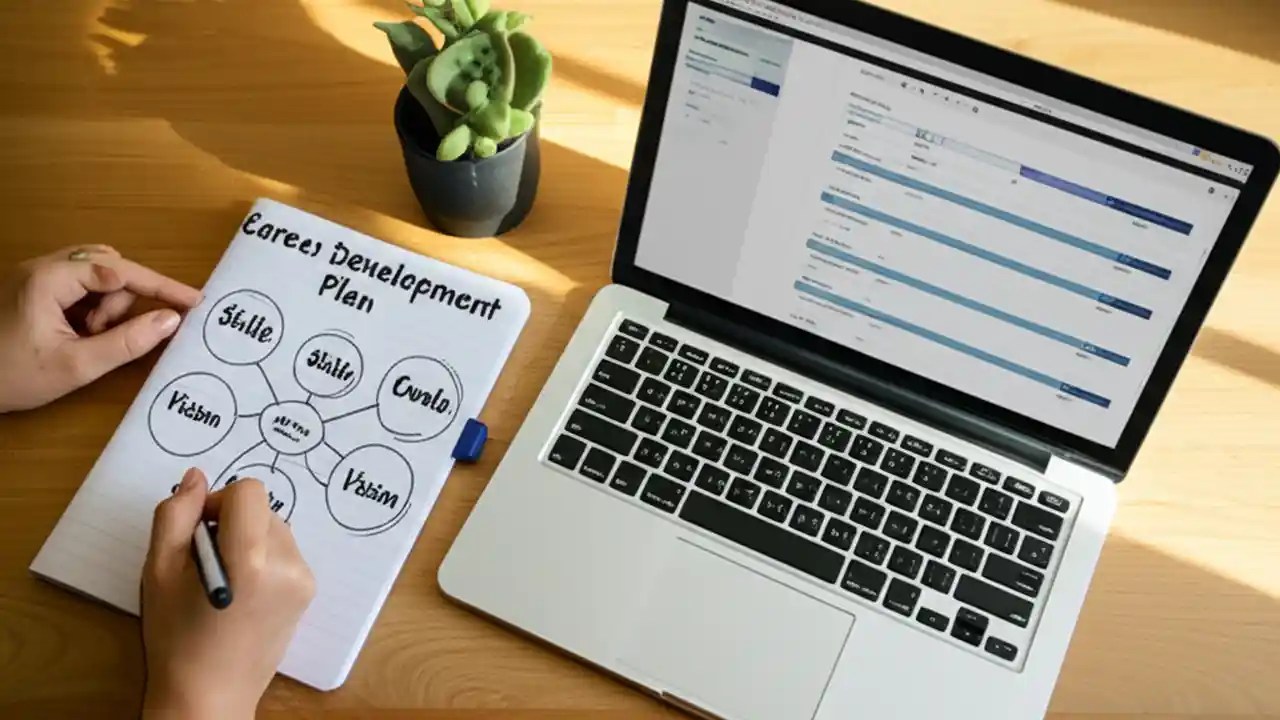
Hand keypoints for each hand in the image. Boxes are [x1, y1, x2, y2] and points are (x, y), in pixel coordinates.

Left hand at [0, 245, 201, 412]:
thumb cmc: (11, 376)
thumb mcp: (76, 366)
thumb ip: (127, 343)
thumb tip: (171, 320)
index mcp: (49, 279)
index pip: (121, 271)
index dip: (161, 286)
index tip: (194, 303)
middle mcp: (42, 266)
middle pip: (109, 267)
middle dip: (121, 302)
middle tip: (104, 336)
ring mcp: (35, 275)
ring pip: (96, 276)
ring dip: (106, 306)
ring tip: (87, 339)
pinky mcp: (32, 287)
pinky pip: (79, 285)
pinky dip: (90, 307)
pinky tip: (77, 334)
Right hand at [141, 469, 314, 719]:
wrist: (209, 696)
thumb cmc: (175, 637)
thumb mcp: (158, 571)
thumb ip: (175, 515)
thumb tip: (196, 477)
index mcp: (251, 560)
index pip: (249, 491)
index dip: (218, 502)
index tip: (199, 531)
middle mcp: (288, 565)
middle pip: (263, 509)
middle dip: (232, 522)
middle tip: (205, 560)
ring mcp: (304, 579)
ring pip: (276, 528)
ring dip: (248, 539)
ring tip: (225, 579)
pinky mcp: (309, 591)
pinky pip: (286, 551)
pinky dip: (264, 558)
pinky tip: (244, 591)